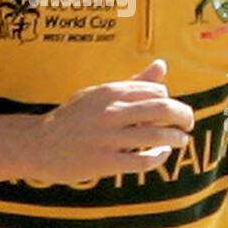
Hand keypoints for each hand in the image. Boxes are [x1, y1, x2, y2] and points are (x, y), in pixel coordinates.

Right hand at [28, 59, 194, 181]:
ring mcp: (108, 138)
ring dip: (176, 138)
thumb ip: (133, 82)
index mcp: (110, 91)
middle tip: (189, 123)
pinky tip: (161, 154)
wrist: (38, 144)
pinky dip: (158, 157)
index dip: (169, 101)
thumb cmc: (72, 118)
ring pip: (157, 135)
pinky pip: (143, 160)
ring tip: (180, 140)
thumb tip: (162, 65)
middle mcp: (111, 111)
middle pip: (164, 109)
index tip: (168, 110)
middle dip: (184, 116)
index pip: (157, 92)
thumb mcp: (99, 94)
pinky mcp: (105, 162)